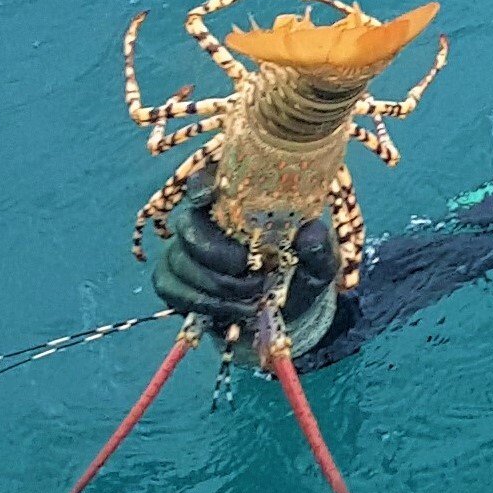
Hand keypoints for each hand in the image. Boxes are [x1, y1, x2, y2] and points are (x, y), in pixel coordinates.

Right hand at [151, 173, 338, 334]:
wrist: (284, 312)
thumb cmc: (300, 273)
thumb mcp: (320, 262)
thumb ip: (318, 247)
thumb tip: (308, 233)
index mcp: (237, 203)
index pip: (206, 181)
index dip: (201, 186)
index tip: (207, 197)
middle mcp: (202, 221)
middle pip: (189, 226)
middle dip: (218, 255)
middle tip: (253, 273)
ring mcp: (182, 251)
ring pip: (181, 262)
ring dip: (219, 286)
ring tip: (254, 296)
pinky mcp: (172, 282)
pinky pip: (175, 291)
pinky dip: (208, 304)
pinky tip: (234, 309)